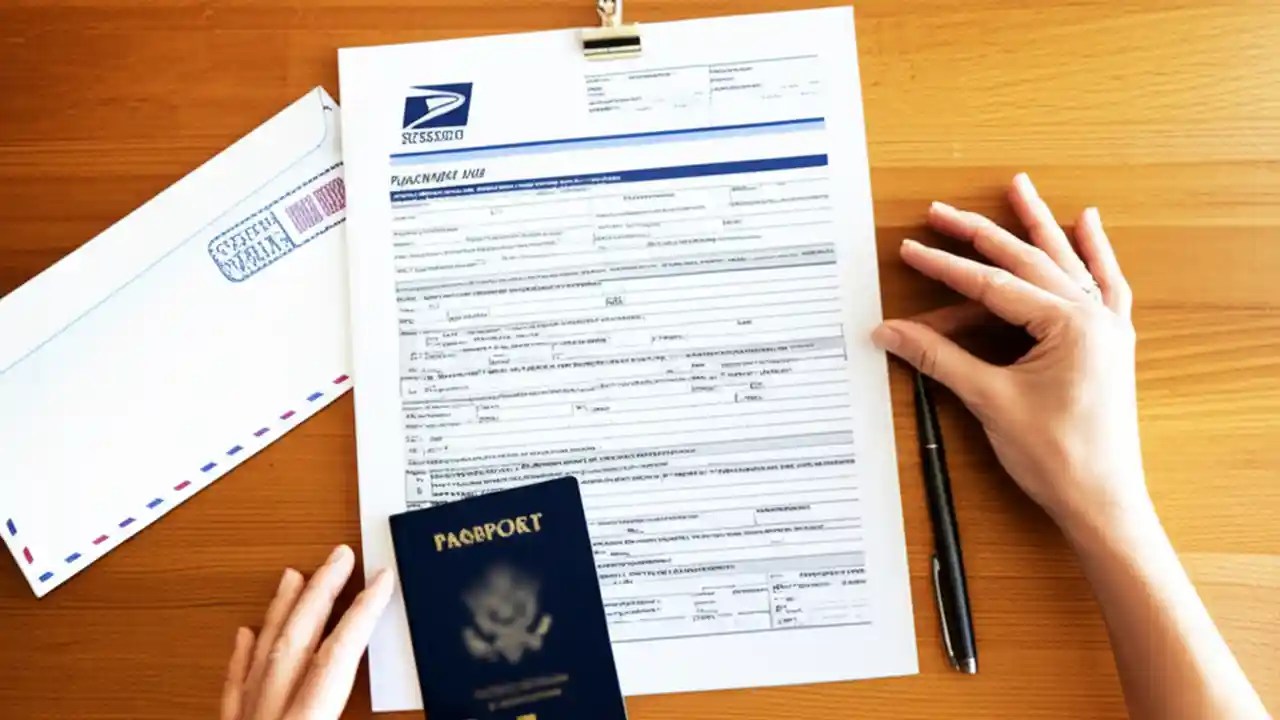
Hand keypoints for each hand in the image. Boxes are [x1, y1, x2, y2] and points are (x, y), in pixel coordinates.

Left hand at [220, 545, 394, 719]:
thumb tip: (412, 715)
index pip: (337, 656)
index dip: (362, 613)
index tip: (380, 580)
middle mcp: (269, 716)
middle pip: (296, 641)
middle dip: (321, 594)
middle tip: (339, 559)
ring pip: (262, 657)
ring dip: (281, 612)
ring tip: (292, 577)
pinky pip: (233, 688)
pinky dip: (241, 657)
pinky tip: (245, 635)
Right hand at [873, 174, 1150, 537]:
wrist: (1102, 500)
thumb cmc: (1057, 457)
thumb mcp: (989, 401)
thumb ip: (939, 359)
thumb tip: (892, 333)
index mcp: (1069, 325)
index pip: (993, 284)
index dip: (945, 267)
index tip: (911, 250)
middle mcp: (1094, 317)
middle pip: (1028, 260)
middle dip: (982, 233)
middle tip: (943, 212)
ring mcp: (1107, 328)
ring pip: (1068, 261)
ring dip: (1040, 224)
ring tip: (1020, 188)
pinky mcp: (1110, 343)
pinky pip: (1105, 283)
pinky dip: (1094, 253)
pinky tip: (1087, 225)